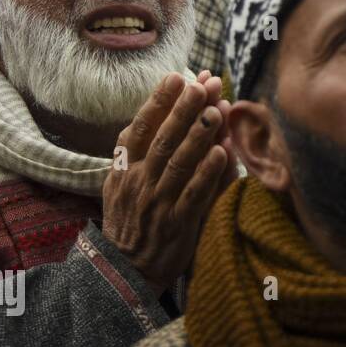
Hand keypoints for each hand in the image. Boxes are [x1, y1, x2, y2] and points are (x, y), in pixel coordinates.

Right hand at [104, 73, 236, 292]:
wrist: (123, 269)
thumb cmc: (130, 217)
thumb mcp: (120, 182)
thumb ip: (139, 150)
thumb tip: (159, 111)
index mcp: (123, 168)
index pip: (139, 127)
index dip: (157, 101)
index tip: (176, 77)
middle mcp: (138, 181)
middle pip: (162, 139)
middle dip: (184, 109)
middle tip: (204, 84)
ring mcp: (157, 202)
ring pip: (179, 163)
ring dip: (200, 135)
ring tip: (218, 110)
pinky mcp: (176, 223)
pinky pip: (194, 194)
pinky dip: (208, 173)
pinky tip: (224, 153)